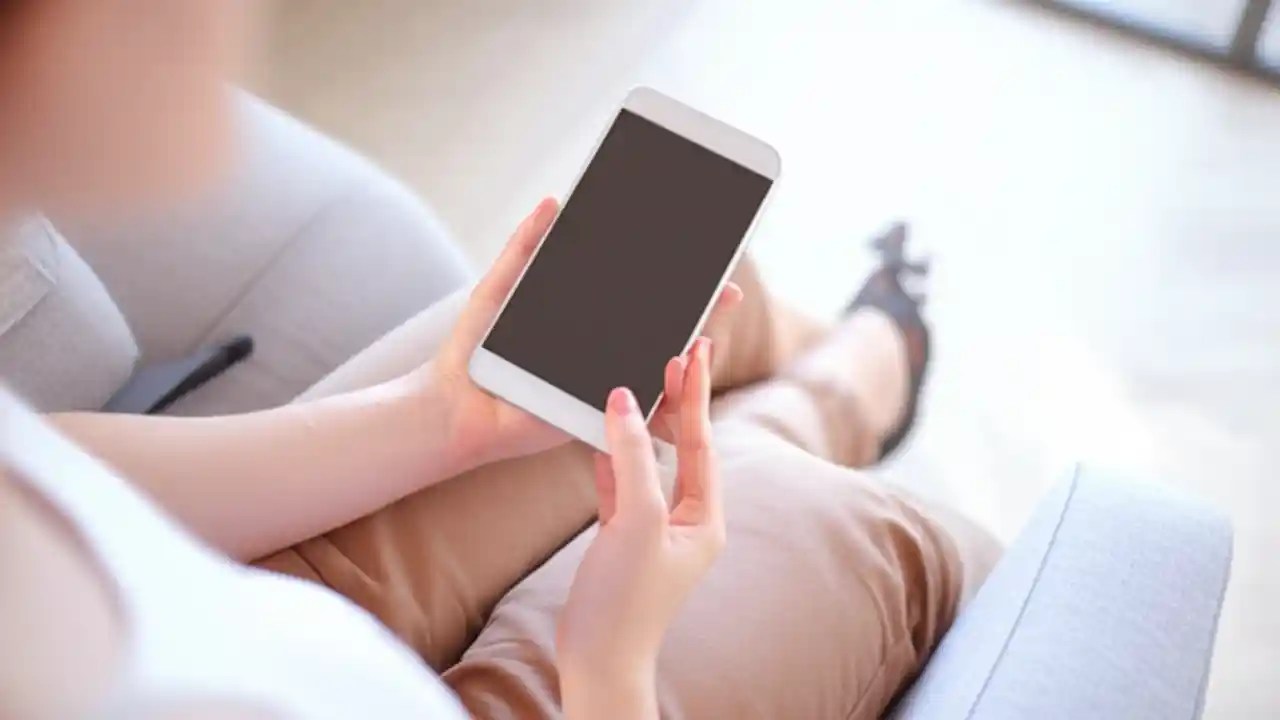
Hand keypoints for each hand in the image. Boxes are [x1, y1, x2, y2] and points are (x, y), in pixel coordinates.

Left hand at [431, 198, 742, 472]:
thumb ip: (525, 247)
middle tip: (726, 292)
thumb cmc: (473, 351)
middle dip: (696, 311)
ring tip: (707, 333)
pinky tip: (678, 373)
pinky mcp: (594, 415)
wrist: (452, 405)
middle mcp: (597, 353)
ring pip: (655, 370)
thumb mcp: (500, 287)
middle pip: (657, 331)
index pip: (637, 296)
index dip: (671, 279)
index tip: (703, 257)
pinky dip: (662, 395)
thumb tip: (552, 202)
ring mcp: (599, 385)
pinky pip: (636, 406)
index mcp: (582, 320)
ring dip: (688, 355)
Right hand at [556, 337, 724, 699]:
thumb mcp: (636, 520)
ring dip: (643, 426)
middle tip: (673, 353)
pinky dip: (612, 459)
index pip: (703, 442)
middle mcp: (686, 522)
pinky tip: (601, 435)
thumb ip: (634, 457)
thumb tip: (625, 402)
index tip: (694, 350)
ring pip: (650, 464)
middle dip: (677, 403)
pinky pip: (621, 487)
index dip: (696, 394)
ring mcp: (654, 531)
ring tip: (639, 382)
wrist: (597, 661)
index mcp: (705, 518)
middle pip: (684, 447)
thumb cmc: (625, 600)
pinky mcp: (622, 542)